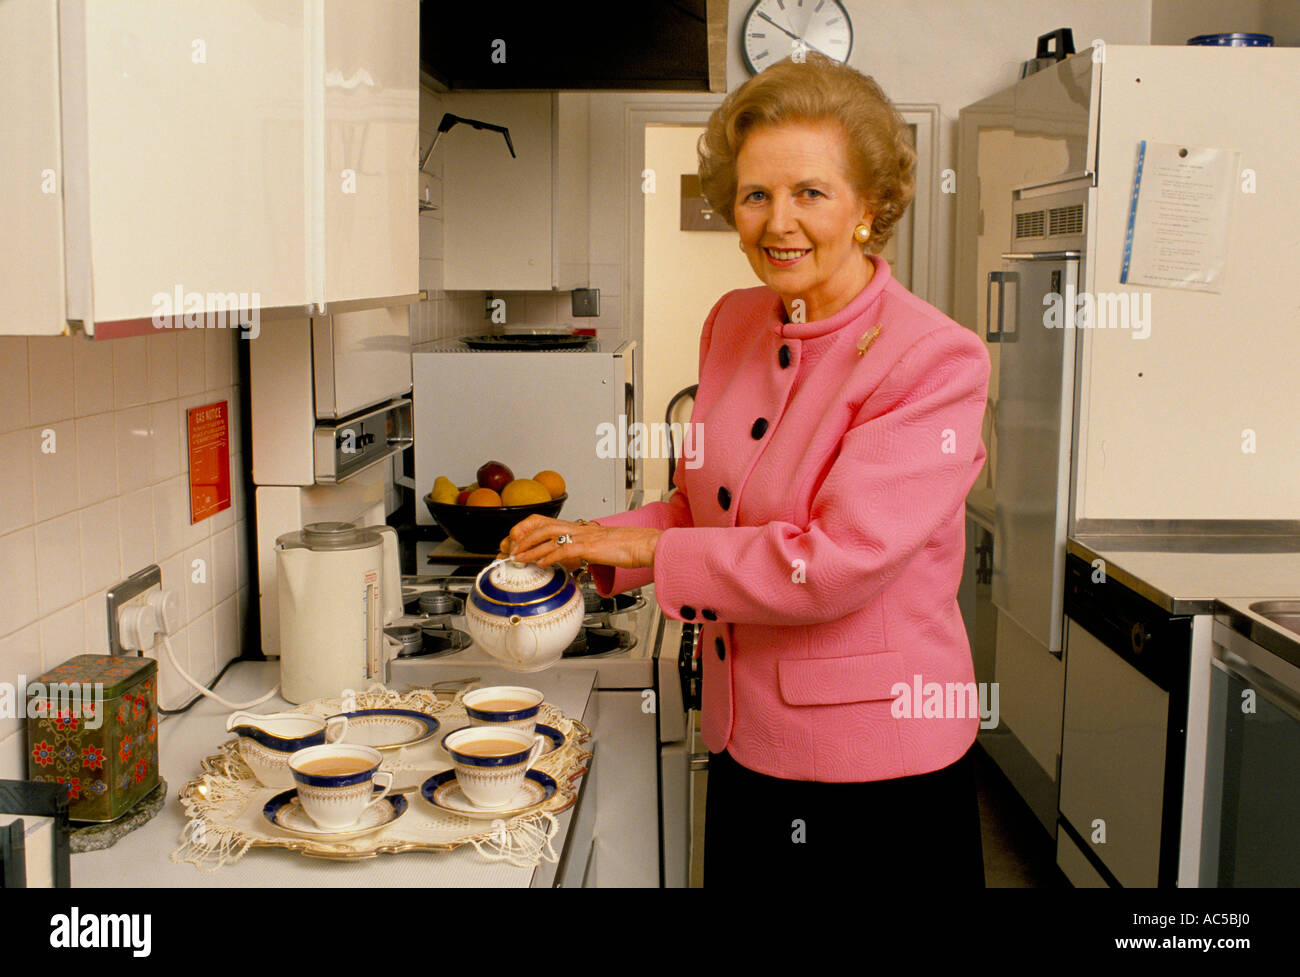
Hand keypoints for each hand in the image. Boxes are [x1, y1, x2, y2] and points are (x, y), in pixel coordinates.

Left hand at [500, 516, 660, 571]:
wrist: (644, 544)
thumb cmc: (625, 547)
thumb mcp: (596, 549)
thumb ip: (578, 553)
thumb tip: (564, 562)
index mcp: (577, 528)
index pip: (543, 522)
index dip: (524, 530)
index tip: (512, 543)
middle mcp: (577, 528)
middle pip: (540, 526)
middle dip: (520, 538)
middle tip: (508, 551)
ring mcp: (583, 536)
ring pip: (548, 536)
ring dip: (529, 548)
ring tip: (517, 558)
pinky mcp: (590, 546)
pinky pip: (565, 549)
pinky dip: (549, 556)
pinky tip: (541, 563)